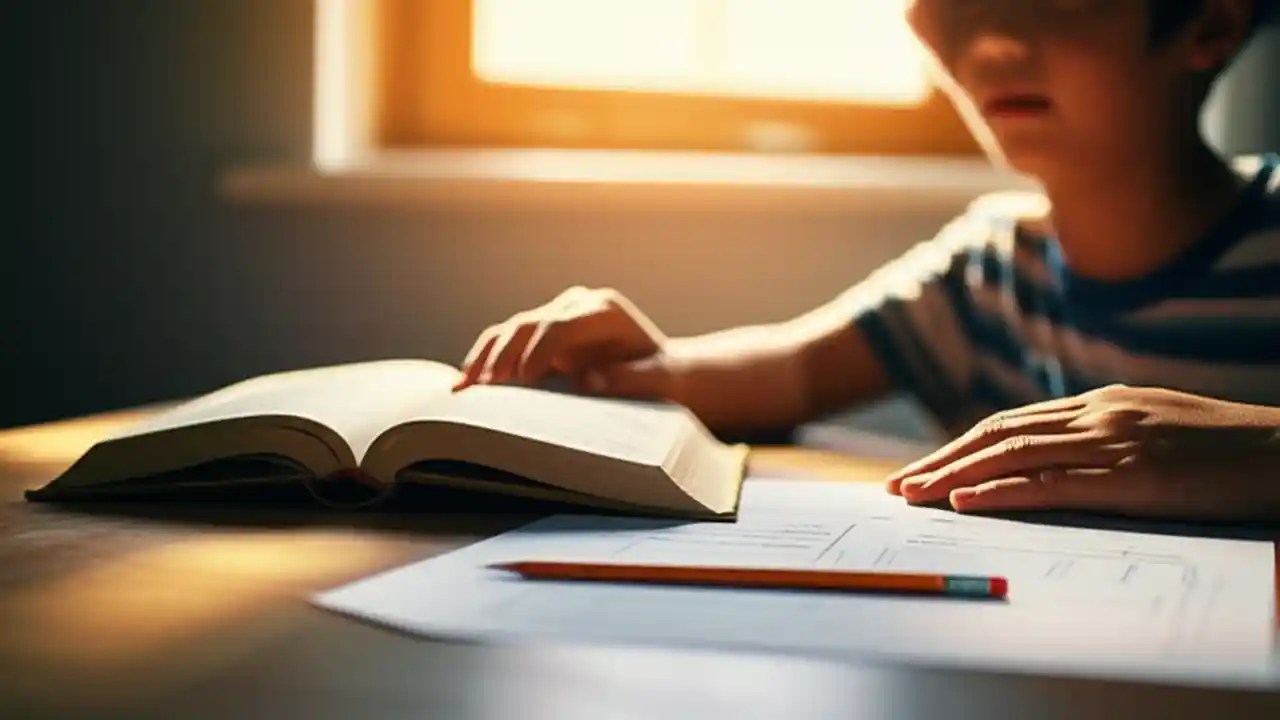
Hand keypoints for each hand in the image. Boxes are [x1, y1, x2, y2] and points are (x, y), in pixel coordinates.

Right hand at [454, 286, 677, 397]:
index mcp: (604, 311)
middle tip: (485, 388)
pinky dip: (487, 359)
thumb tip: (590, 379)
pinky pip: (509, 340)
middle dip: (504, 355)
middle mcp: (578, 305)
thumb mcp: (657, 380)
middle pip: (530, 323)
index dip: (538, 352)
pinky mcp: (544, 330)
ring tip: (464, 386)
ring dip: (486, 357)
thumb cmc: (662, 377)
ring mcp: (558, 314)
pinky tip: (467, 380)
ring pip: (512, 329)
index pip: (561, 325)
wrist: (662, 368)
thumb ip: (628, 379)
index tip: (523, 381)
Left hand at [885, 385, 1279, 519]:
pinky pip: (1053, 484)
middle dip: (939, 460)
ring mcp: (1114, 442)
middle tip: (897, 488)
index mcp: (1101, 403)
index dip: (958, 445)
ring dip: (953, 476)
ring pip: (1012, 454)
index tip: (921, 469)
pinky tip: (966, 502)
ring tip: (913, 497)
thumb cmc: (1228, 451)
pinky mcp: (1134, 477)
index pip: (1010, 422)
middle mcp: (1098, 414)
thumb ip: (1107, 436)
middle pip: (997, 433)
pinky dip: (1002, 492)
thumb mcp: (1157, 430)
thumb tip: (1058, 459)